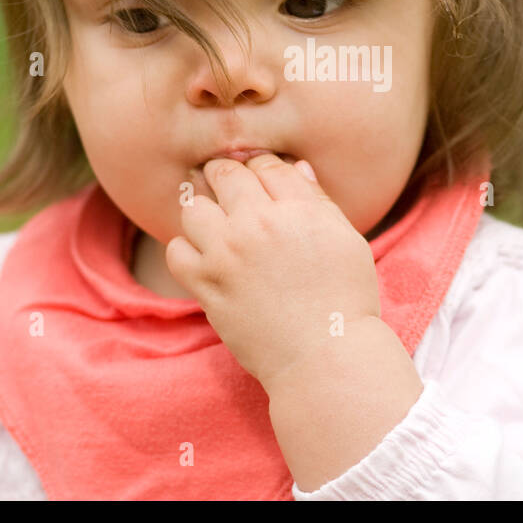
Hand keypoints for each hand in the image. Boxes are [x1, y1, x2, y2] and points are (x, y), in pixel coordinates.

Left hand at [165, 154, 382, 391]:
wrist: (325, 358)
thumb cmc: (345, 300)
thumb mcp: (347, 241)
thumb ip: (320, 201)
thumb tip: (297, 169)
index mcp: (298, 210)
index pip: (267, 165)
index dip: (263, 168)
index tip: (260, 181)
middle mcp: (257, 224)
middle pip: (226, 175)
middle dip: (226, 176)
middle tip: (229, 189)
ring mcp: (227, 255)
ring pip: (193, 207)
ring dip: (203, 211)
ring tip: (216, 225)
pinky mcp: (206, 285)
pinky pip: (176, 251)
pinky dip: (186, 249)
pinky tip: (204, 257)